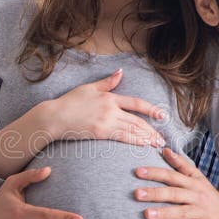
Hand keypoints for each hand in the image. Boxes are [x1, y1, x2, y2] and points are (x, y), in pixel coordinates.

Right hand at [48, 69, 165, 146]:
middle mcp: (111, 109)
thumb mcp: (89, 88)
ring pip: (132, 130)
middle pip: (137, 120)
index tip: (162, 116)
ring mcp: (106, 121)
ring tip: (157, 144)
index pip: (136, 103)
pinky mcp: (100, 133)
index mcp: (110, 97)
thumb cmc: (69, 102)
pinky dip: (135, 141)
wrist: (55, 116)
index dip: (151, 110)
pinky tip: (144, 145)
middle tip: (162, 139)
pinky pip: (122, 138)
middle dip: (152, 130)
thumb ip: (107, 82)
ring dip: (147, 137)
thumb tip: (120, 72)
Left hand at [134, 147, 218, 218]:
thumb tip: (165, 150)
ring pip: (181, 213)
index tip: (137, 171)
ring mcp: (201, 213)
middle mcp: (197, 197)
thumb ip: (181, 164)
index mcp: (193, 184)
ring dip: (164, 213)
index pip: (172, 176)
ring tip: (146, 214)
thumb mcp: (198, 179)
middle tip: (136, 193)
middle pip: (174, 193)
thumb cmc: (209, 197)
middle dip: (155, 193)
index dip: (155, 173)